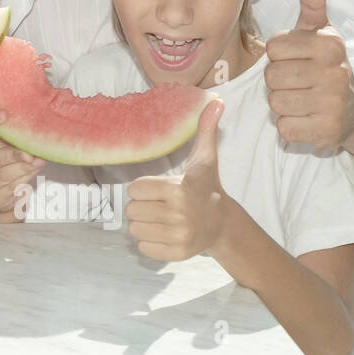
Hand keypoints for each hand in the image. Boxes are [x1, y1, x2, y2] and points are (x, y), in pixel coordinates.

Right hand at [0, 109, 44, 216]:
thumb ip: (5, 135)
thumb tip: (23, 119)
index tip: (4, 114)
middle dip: (14, 155)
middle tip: (30, 151)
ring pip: (4, 175)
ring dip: (24, 167)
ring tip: (39, 159)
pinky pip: (12, 187)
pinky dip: (26, 177)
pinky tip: (35, 169)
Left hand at [126, 99, 228, 260]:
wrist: (222, 222)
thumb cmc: (205, 185)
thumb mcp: (205, 158)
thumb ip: (205, 129)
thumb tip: (216, 101)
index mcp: (178, 189)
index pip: (134, 189)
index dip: (143, 189)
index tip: (160, 188)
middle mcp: (178, 214)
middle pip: (131, 211)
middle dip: (142, 206)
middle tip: (160, 204)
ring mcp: (179, 236)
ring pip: (134, 230)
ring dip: (143, 224)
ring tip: (161, 218)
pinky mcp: (177, 253)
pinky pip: (143, 248)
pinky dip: (149, 242)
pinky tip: (164, 233)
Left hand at [264, 0, 353, 148]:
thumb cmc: (325, 64)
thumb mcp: (320, 31)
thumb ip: (312, 1)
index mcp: (329, 45)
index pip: (273, 48)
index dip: (278, 55)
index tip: (296, 58)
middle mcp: (335, 73)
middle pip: (271, 76)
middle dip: (278, 80)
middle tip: (298, 81)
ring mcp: (333, 104)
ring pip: (275, 102)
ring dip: (282, 103)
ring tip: (302, 98)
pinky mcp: (327, 132)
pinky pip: (284, 128)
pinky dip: (290, 126)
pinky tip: (306, 118)